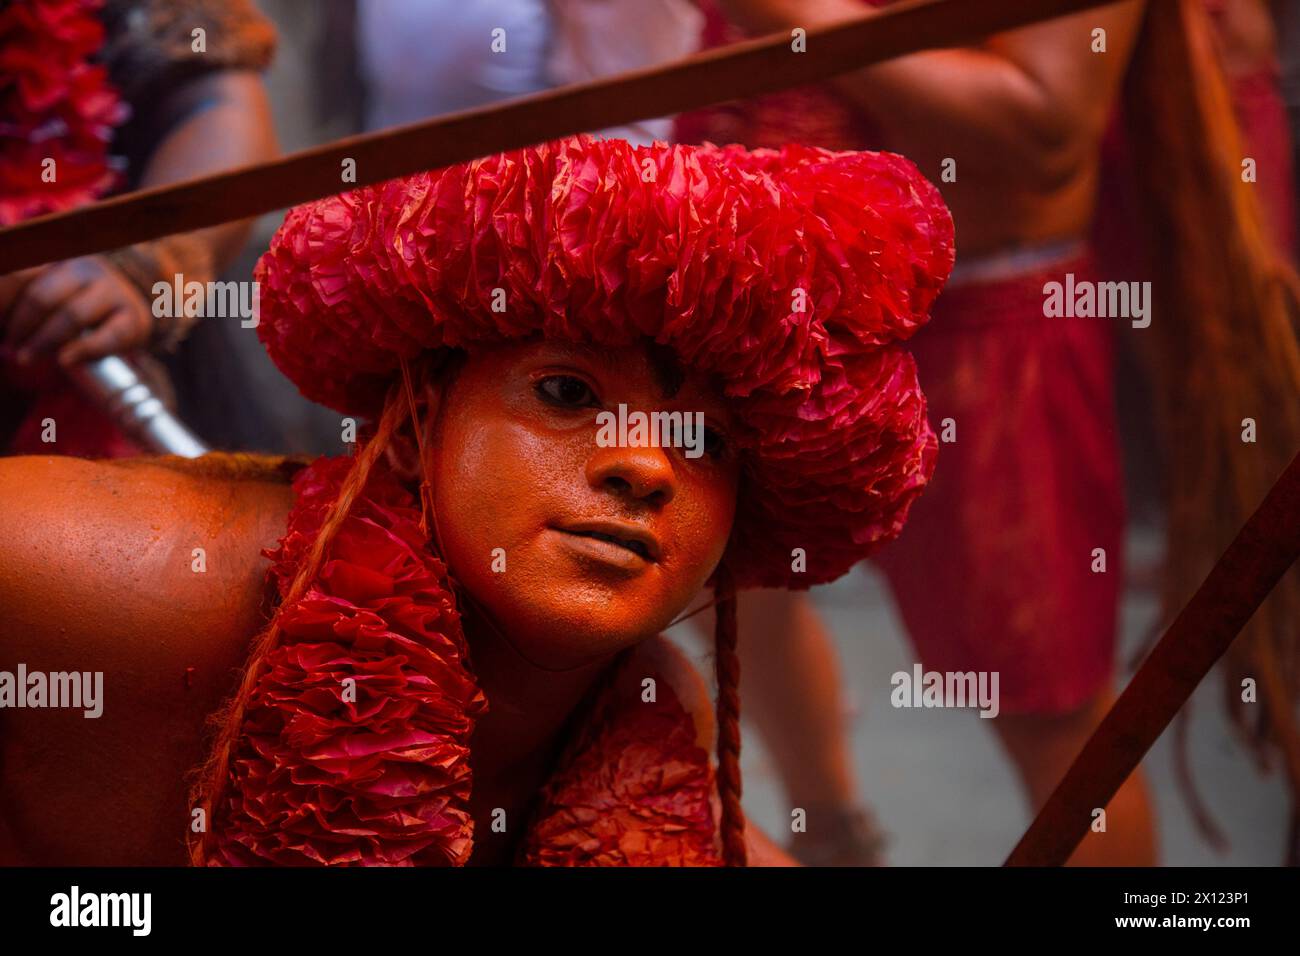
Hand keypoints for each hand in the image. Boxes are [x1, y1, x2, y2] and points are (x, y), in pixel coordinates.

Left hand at [0, 255, 153, 367]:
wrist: (123, 319)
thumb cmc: (69, 310)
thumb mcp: (41, 299)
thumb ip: (19, 304)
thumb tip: (3, 334)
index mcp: (58, 257)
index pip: (21, 274)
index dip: (3, 300)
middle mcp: (86, 267)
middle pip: (43, 296)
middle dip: (21, 326)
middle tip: (9, 348)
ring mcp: (113, 289)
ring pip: (73, 315)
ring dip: (45, 341)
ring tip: (27, 358)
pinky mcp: (134, 316)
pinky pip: (109, 335)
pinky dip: (85, 350)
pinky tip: (65, 361)